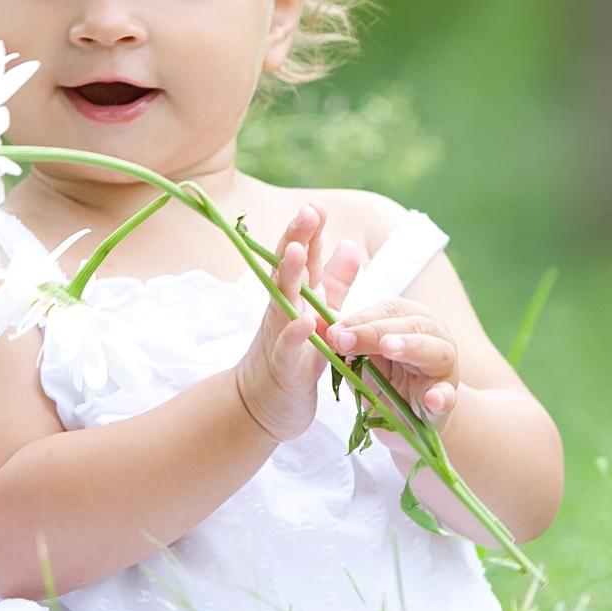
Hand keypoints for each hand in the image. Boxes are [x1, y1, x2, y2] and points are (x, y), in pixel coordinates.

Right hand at [230, 203, 363, 442]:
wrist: (263, 405)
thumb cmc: (294, 355)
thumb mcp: (318, 314)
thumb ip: (334, 282)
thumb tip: (348, 243)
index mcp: (295, 296)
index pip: (301, 256)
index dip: (308, 231)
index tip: (316, 204)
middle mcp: (283, 310)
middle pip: (288, 269)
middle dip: (296, 239)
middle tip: (307, 211)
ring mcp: (280, 336)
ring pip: (283, 301)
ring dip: (290, 276)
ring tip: (298, 251)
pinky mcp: (284, 366)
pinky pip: (288, 347)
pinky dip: (295, 333)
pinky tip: (306, 320)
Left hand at [327, 296, 462, 450]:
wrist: (406, 422)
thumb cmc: (384, 381)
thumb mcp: (360, 359)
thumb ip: (345, 340)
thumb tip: (315, 321)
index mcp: (411, 320)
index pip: (388, 310)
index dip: (360, 319)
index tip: (334, 332)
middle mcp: (434, 336)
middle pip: (410, 325)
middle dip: (376, 331)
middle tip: (348, 340)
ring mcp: (444, 368)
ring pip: (435, 351)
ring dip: (411, 346)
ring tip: (390, 347)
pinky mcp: (446, 400)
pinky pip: (448, 396)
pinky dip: (441, 397)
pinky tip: (432, 399)